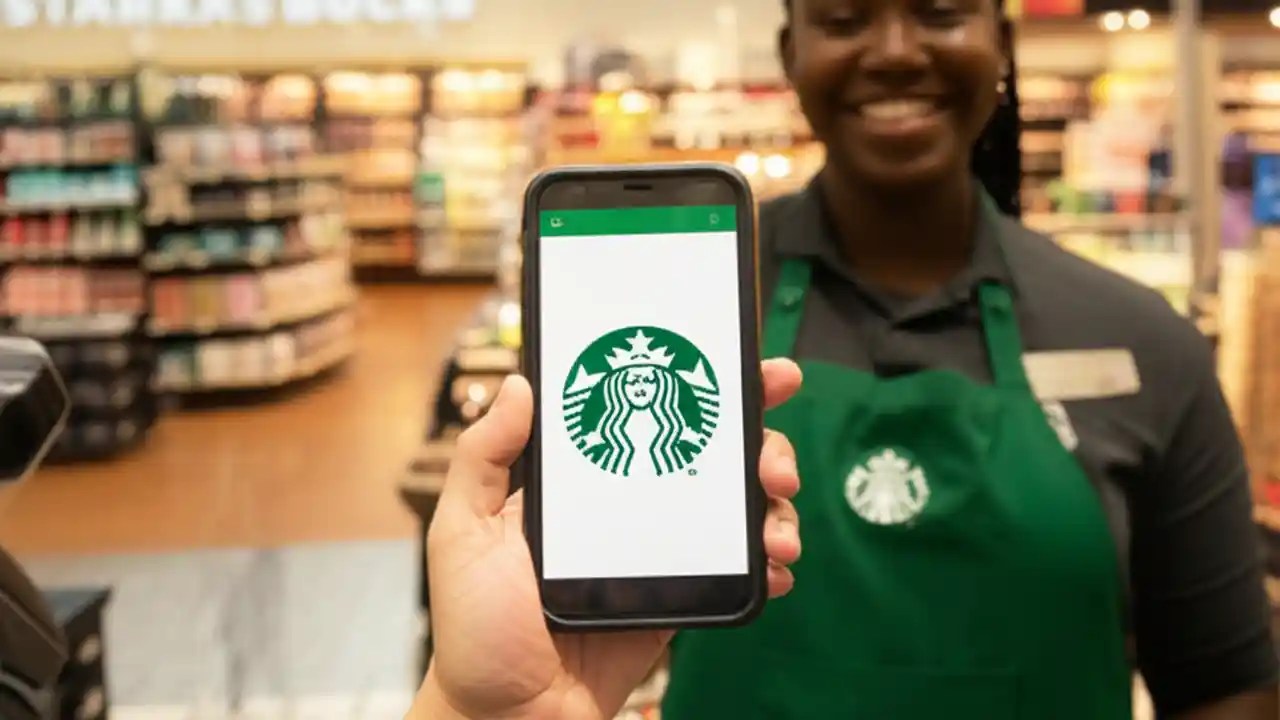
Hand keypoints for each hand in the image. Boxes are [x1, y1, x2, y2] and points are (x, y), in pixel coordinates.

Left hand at [412, 359, 803, 719]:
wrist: (512, 716)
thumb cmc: (476, 627)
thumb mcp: (462, 532)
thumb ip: (482, 458)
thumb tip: (519, 384)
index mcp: (583, 479)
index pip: (648, 410)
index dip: (702, 384)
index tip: (749, 366)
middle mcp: (629, 504)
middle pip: (712, 452)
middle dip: (762, 443)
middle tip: (774, 462)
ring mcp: (661, 550)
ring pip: (737, 506)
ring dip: (774, 505)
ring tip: (777, 530)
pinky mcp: (681, 595)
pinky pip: (738, 569)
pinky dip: (768, 562)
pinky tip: (775, 567)